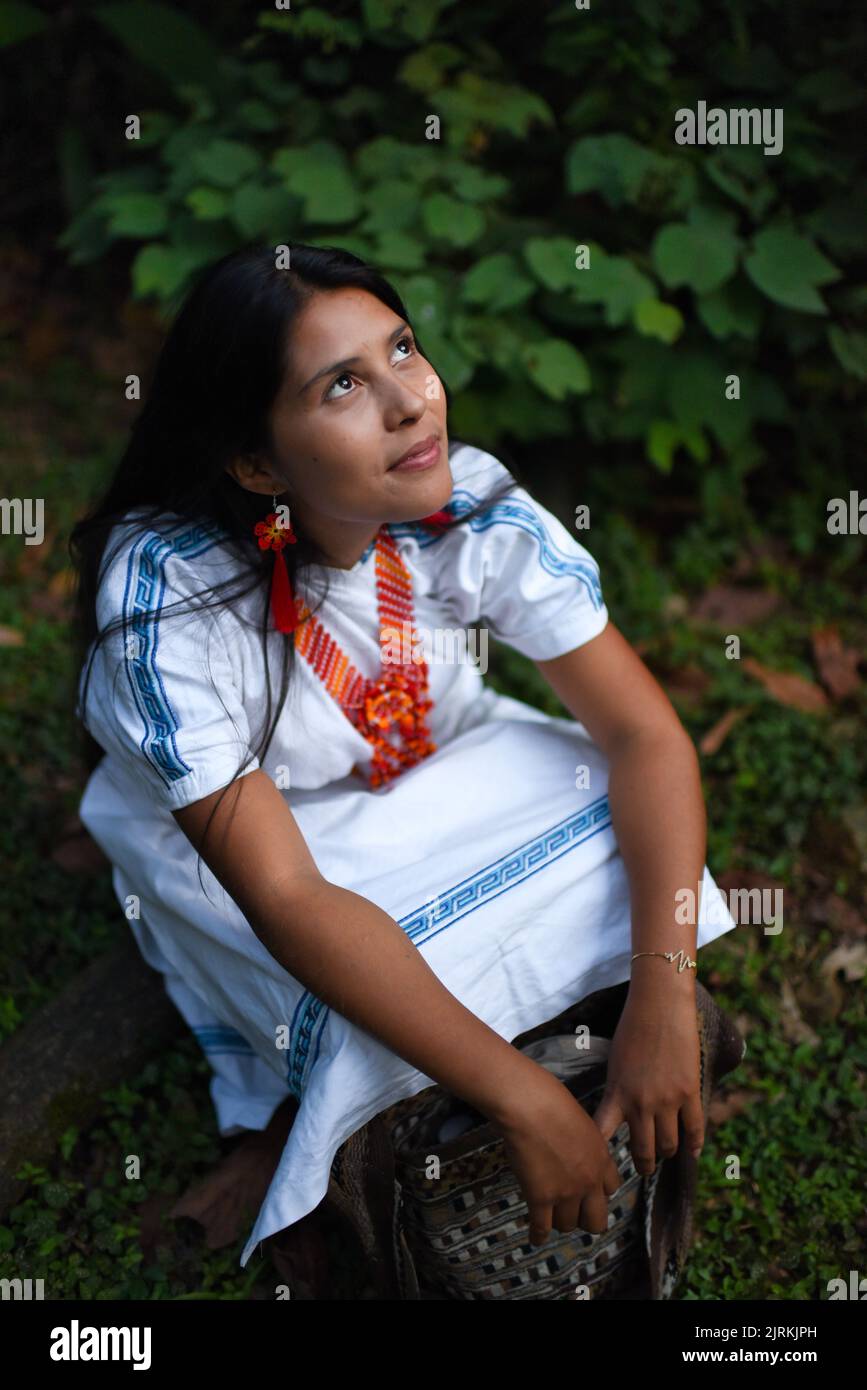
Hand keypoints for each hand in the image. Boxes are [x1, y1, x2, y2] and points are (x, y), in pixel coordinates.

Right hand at [491, 1062, 622, 1245]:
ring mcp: (566, 1193)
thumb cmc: (551, 1101)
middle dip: (585, 1219)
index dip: (599, 1190)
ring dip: (559, 1221)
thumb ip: (583, 1143)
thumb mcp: (581, 1121)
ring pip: (567, 1225)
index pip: (611, 1188)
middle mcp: (589, 1181)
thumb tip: (573, 1148)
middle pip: (596, 1220)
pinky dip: (538, 1235)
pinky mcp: (541, 1198)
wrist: (530, 1105)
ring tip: (549, 1216)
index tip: (588, 1190)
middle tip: (573, 1213)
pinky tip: (535, 1238)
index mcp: (601, 1159)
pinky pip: (542, 1228)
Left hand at [592, 989, 702, 1175]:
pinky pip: (695, 1129)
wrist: (660, 1005)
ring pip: (669, 1145)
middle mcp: (640, 1104)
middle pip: (643, 1150)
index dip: (601, 1157)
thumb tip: (621, 1114)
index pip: (603, 1136)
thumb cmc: (632, 1027)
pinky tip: (692, 1152)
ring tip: (665, 1155)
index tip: (600, 1167)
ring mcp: (667, 1100)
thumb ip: (619, 1091)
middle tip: (643, 1168)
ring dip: (667, 1154)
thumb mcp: (615, 1063)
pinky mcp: (690, 1092)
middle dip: (643, 1164)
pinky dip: (694, 1145)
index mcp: (616, 1094)